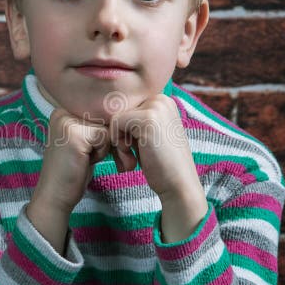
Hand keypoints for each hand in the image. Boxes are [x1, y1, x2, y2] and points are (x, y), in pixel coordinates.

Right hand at [27, 108, 111, 253]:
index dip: (107, 133)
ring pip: (107, 128)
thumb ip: (97, 129)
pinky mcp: (74, 135)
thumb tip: (125, 118)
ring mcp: (66, 123)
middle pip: (104, 119)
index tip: (106, 150)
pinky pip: (105, 137)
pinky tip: (86, 161)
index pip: (99, 114)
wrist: (55, 196)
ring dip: (105, 148)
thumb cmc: (73, 173)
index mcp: (63, 112)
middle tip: (107, 158)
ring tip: (89, 160)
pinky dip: (102, 152)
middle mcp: (62, 113)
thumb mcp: (85, 145)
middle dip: (111, 140)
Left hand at [109, 95, 207, 240]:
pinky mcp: (147, 119)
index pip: (126, 110)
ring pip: (116, 118)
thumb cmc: (160, 165)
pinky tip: (132, 159)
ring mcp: (156, 107)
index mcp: (162, 101)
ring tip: (132, 159)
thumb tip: (105, 112)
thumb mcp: (148, 137)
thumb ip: (134, 122)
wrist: (179, 185)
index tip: (135, 151)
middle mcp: (161, 99)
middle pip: (120, 112)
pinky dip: (118, 144)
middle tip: (132, 158)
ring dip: (119, 143)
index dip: (124, 132)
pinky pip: (115, 123)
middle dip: (120, 137)